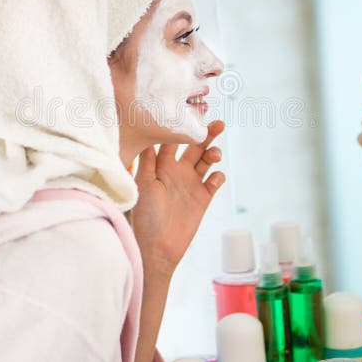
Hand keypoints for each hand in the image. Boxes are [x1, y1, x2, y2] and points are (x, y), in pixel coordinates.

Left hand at [132, 120, 226, 275]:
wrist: (157, 248)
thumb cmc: (145, 217)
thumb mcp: (144, 185)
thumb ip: (147, 160)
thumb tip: (148, 134)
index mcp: (161, 165)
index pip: (173, 140)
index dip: (183, 127)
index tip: (192, 113)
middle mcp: (177, 171)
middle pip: (194, 146)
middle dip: (206, 134)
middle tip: (218, 123)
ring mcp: (191, 183)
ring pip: (207, 160)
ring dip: (213, 153)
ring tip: (214, 155)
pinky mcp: (203, 198)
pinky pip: (215, 181)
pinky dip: (218, 176)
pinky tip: (215, 176)